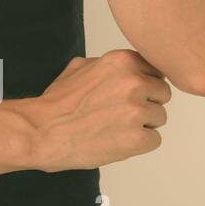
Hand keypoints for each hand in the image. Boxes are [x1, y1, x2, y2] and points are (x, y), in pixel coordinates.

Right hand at [23, 49, 171, 172]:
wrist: (41, 131)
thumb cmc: (57, 102)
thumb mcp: (79, 66)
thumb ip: (110, 65)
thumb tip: (131, 68)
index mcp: (122, 61)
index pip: (155, 70)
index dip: (143, 83)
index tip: (128, 93)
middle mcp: (134, 82)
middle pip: (162, 94)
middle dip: (146, 103)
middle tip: (119, 112)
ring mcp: (137, 111)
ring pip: (159, 117)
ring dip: (142, 124)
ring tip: (114, 126)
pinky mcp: (138, 138)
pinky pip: (155, 140)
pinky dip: (139, 144)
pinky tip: (116, 140)